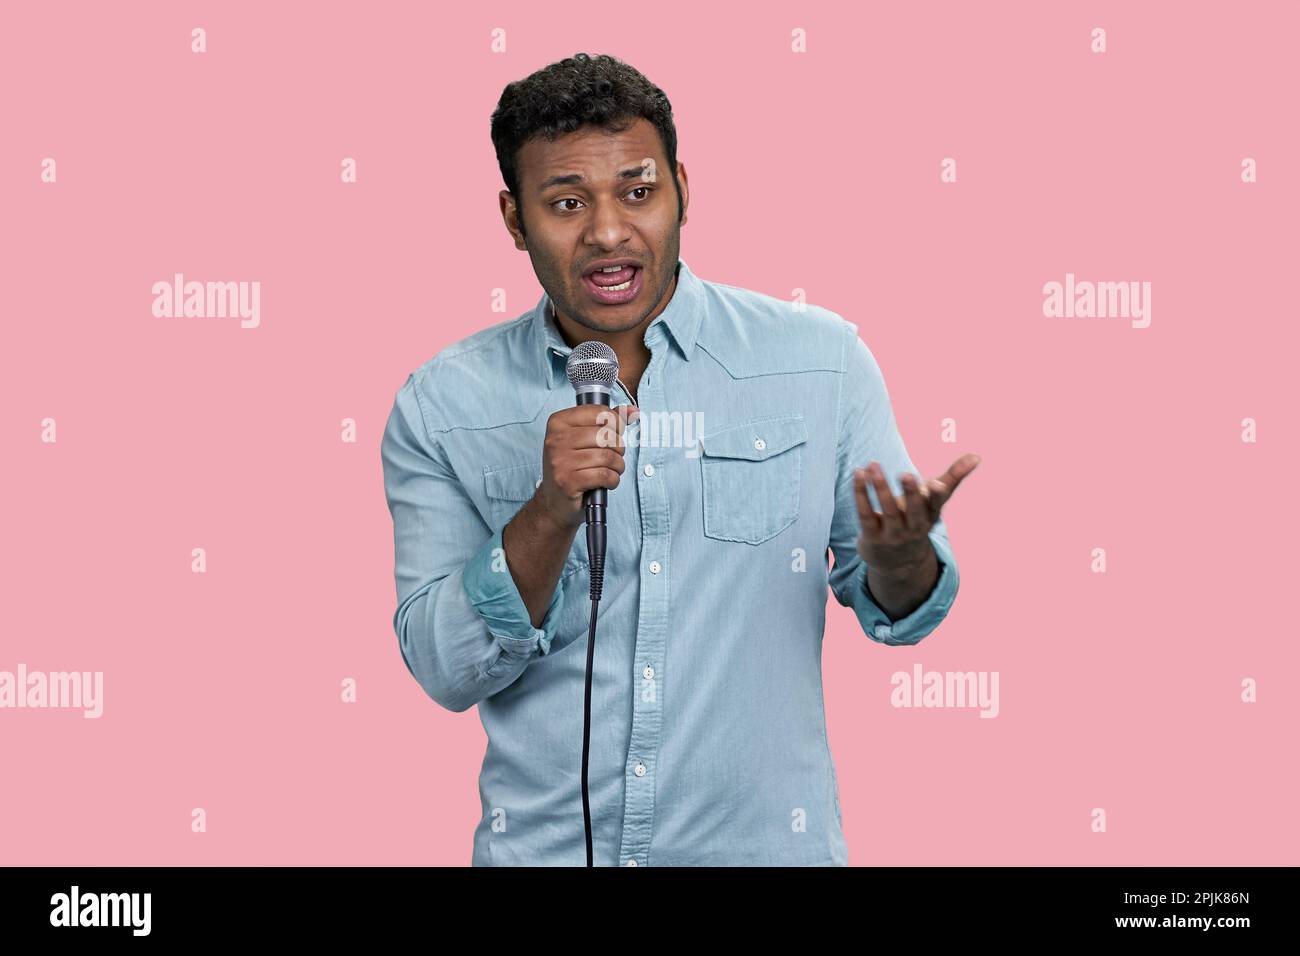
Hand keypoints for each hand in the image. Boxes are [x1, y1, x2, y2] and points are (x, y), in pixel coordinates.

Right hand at [534, 403, 638, 528]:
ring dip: (617, 466)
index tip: (614, 434)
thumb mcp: (585, 440)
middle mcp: (556, 440)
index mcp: (558, 423)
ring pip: (607, 457)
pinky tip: (607, 483)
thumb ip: (608, 422)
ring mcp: (560, 461)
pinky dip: (613, 480)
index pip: (600, 412)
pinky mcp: (567, 482)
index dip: (616, 424)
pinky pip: (604, 475)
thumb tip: (633, 410)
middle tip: (614, 457)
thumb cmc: (573, 467)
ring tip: (612, 471)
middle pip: (606, 435)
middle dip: (618, 448)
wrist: (554, 501)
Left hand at [853, 453, 979, 573]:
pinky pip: (866, 513)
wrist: (898, 562)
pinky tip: (858, 474)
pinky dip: (861, 494)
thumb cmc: (918, 520)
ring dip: (880, 487)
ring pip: (887, 510)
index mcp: (931, 516)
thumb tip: (977, 456)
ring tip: (874, 465)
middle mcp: (914, 527)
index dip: (936, 496)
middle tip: (906, 474)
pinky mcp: (872, 535)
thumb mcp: (936, 502)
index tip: (936, 484)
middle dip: (911, 493)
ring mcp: (893, 533)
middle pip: (913, 511)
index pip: (935, 505)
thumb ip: (954, 477)